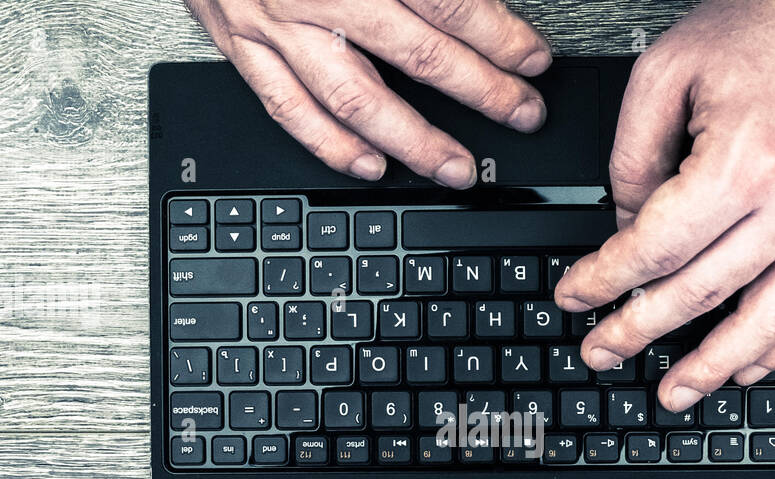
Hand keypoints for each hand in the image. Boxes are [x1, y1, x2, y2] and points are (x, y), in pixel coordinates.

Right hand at [183, 0, 552, 186]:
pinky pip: (289, 108)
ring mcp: (276, 25)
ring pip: (358, 99)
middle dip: (482, 93)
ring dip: (415, 141)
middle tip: (521, 115)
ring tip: (457, 166)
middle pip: (418, 56)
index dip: (500, 37)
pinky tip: (370, 166)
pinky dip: (331, 145)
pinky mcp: (240, 45)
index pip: (448, 4)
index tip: (533, 59)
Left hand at [555, 0, 774, 411]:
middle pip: (699, 294)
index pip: (654, 248)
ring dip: (713, 367)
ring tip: (674, 392)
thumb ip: (634, 155)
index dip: (604, 280)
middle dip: (638, 332)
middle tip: (600, 353)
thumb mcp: (670, 69)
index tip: (575, 297)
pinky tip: (751, 366)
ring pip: (766, 322)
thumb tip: (626, 223)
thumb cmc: (774, 24)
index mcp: (740, 161)